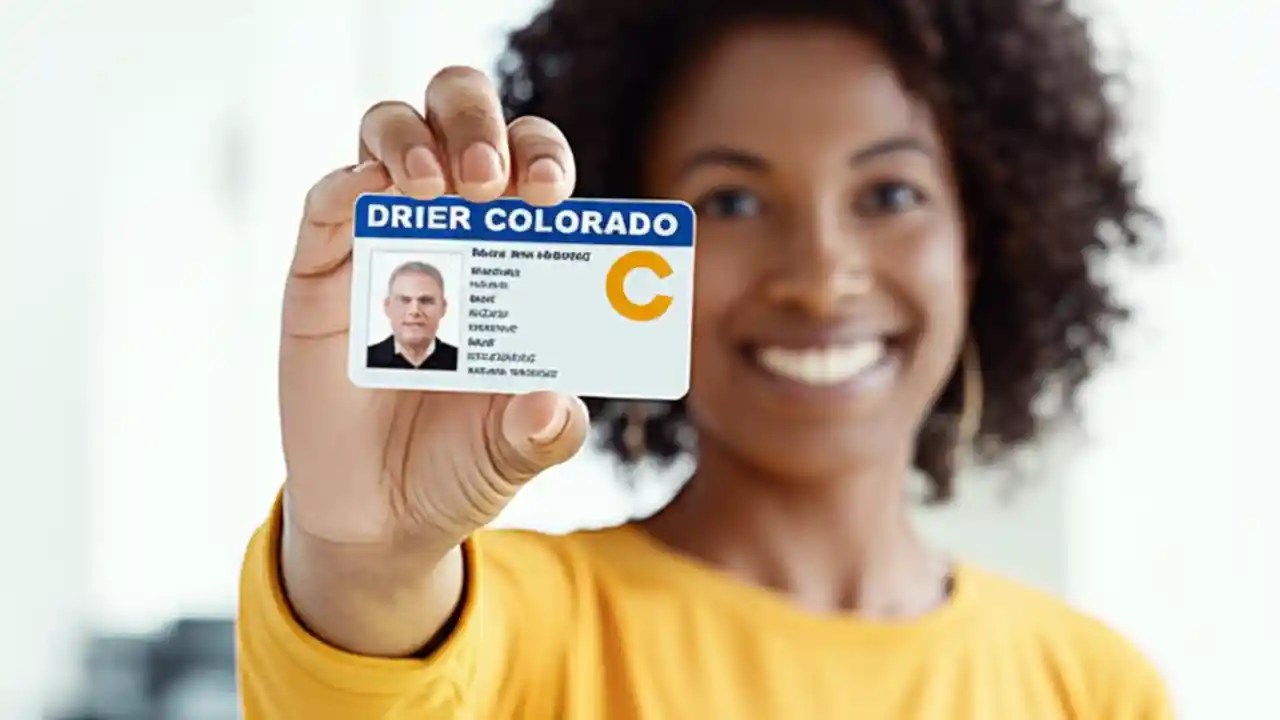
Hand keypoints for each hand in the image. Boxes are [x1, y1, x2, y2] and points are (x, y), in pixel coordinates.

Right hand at [280, 66, 587, 551]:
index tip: (549, 191)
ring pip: (387, 133)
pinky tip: (367, 195)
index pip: (532, 166)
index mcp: (516, 251)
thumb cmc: (465, 463)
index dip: (543, 156)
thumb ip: (547, 431)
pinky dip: (343, 185)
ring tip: (436, 187)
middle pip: (459, 118)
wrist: (382, 517)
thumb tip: (551, 406)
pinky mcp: (321, 272)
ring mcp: (382, 241)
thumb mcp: (519, 452)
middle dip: (477, 123)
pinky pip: (323, 203)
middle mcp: (451, 228)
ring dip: (412, 139)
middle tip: (488, 178)